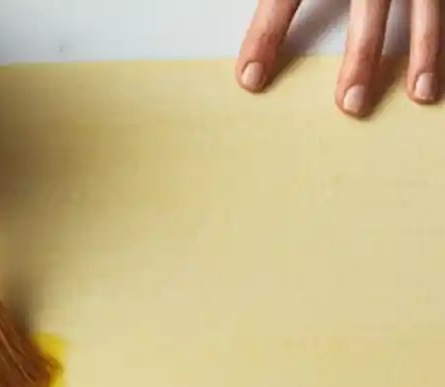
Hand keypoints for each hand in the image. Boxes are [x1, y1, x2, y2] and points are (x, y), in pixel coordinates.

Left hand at [236, 0, 438, 116]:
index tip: (249, 79)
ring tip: (422, 95)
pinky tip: (444, 70)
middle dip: (361, 56)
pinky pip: (443, 1)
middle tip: (349, 105)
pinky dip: (442, 35)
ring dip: (426, 52)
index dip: (265, 37)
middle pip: (369, 4)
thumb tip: (235, 13)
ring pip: (426, 4)